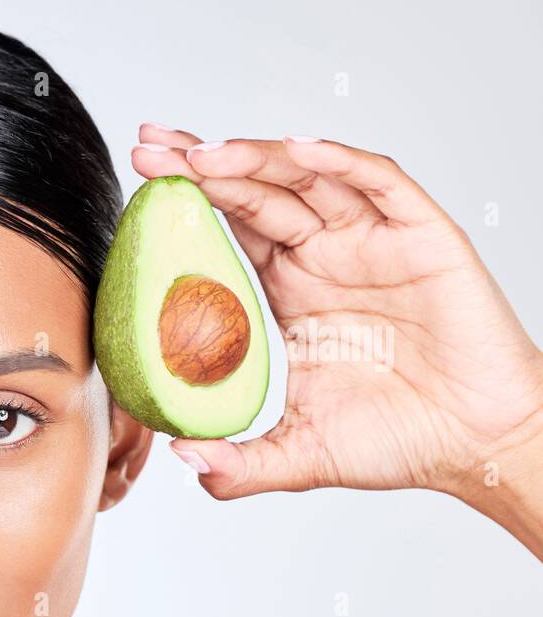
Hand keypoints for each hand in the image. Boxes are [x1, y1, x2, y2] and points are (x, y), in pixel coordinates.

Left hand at [132, 125, 542, 505]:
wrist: (477, 447)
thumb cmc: (397, 441)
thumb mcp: (297, 455)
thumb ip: (236, 466)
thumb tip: (178, 458)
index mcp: (290, 292)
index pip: (228, 228)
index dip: (186, 200)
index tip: (139, 180)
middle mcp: (325, 258)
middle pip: (255, 191)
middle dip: (200, 165)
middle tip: (149, 149)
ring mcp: (372, 243)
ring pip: (306, 180)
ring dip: (254, 160)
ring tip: (202, 155)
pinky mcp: (422, 238)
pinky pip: (380, 185)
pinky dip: (340, 164)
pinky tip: (298, 152)